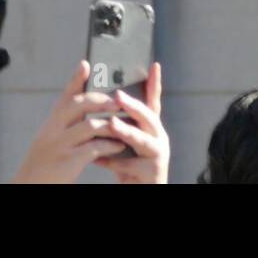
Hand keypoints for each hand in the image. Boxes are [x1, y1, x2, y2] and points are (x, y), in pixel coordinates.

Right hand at [12, 61, 125, 183]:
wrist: (29, 187)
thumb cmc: (44, 164)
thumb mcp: (49, 139)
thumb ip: (63, 124)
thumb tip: (83, 109)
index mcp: (50, 124)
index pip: (64, 97)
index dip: (75, 80)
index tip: (86, 64)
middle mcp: (52, 131)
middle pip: (78, 105)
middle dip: (102, 101)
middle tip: (119, 101)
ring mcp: (59, 146)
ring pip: (90, 125)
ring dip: (111, 125)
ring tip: (125, 126)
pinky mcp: (67, 162)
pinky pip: (94, 147)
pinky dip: (110, 145)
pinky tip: (119, 145)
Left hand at [94, 62, 169, 183]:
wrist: (140, 191)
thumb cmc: (131, 166)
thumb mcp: (125, 143)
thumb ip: (118, 125)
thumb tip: (98, 103)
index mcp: (152, 128)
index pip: (154, 102)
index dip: (155, 84)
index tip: (154, 65)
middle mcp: (159, 137)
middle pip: (150, 117)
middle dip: (134, 105)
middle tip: (118, 96)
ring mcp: (158, 154)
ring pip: (143, 140)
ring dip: (126, 132)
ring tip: (112, 124)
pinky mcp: (153, 172)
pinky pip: (131, 165)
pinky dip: (113, 162)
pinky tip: (98, 159)